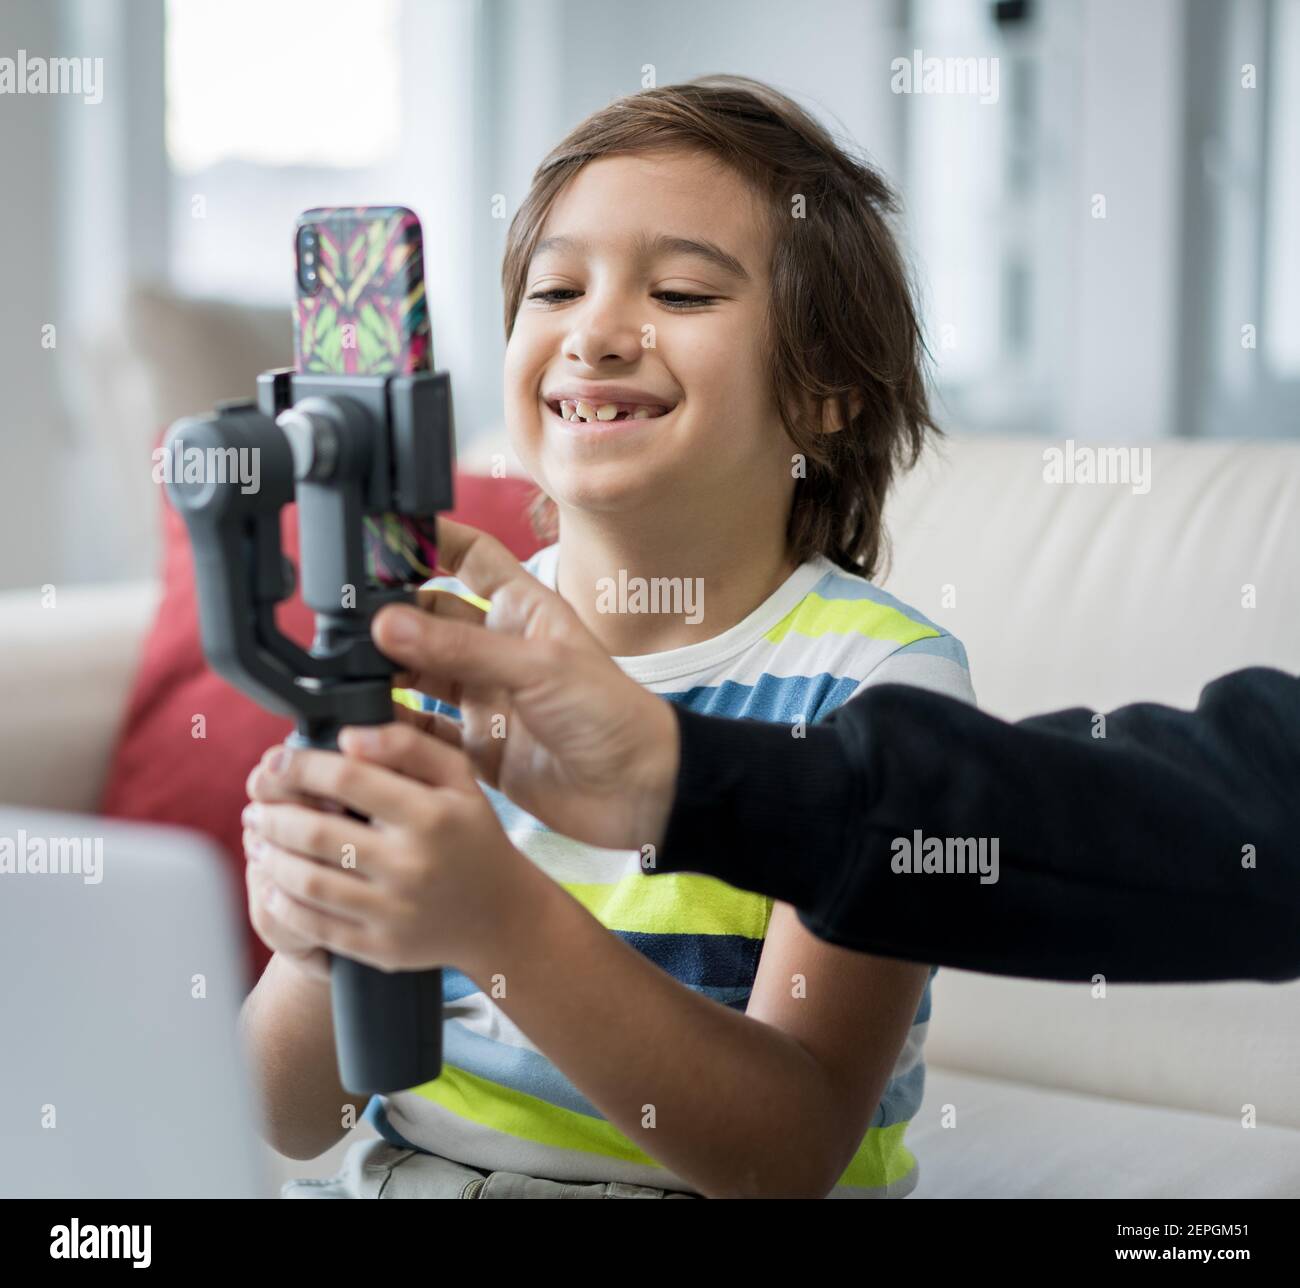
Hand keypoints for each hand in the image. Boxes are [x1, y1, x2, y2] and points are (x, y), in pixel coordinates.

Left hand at [242, 723, 535, 976]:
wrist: (499, 915)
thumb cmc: (470, 835)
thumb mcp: (458, 780)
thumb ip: (409, 746)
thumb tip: (349, 737)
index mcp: (431, 815)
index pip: (347, 779)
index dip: (299, 767)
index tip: (274, 761)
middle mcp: (413, 864)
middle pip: (317, 832)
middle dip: (273, 814)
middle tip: (256, 805)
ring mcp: (395, 911)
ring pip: (307, 881)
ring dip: (270, 856)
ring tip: (259, 839)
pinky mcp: (381, 948)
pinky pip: (315, 926)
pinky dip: (283, 901)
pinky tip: (274, 883)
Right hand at [372, 519, 680, 850]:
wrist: (640, 791)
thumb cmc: (611, 714)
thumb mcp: (537, 668)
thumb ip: (461, 649)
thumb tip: (388, 624)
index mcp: (523, 611)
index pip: (469, 556)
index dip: (429, 538)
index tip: (380, 532)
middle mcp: (499, 648)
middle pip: (429, 617)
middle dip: (390, 616)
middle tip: (346, 622)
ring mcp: (486, 697)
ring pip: (419, 673)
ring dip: (386, 672)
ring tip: (345, 671)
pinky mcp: (477, 745)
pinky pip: (424, 731)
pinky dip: (396, 729)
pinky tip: (365, 724)